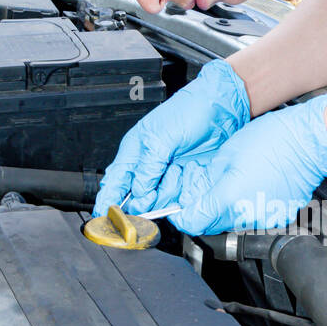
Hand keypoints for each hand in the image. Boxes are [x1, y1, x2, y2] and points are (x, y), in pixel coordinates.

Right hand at [92, 59, 249, 216]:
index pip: (115, 181)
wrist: (223, 108)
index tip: (104, 217)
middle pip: (136, 196)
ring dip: (164, 194)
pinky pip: (178, 196)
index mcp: (135, 150)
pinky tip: (185, 181)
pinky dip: (180, 195)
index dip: (108, 201)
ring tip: (176, 173)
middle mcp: (150, 164)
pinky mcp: (187, 178)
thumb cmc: (189, 110)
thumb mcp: (160, 137)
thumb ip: (147, 167)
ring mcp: (168, 172)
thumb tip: (138, 192)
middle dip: (141, 202)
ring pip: (158, 198)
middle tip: (148, 200)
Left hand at [164, 94, 326, 235]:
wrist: (309, 141)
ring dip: (228, 209)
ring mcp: (266, 217)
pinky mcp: (280, 216)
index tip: (179, 210)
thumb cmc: (274, 140)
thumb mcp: (227, 154)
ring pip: (234, 221)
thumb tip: (193, 194)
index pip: (193, 222)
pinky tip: (255, 186)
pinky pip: (255, 217)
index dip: (182, 216)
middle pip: (213, 224)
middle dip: (205, 211)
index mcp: (229, 197)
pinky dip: (250, 206)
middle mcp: (247, 213)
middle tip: (205, 192)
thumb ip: (207, 180)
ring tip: (235, 183)